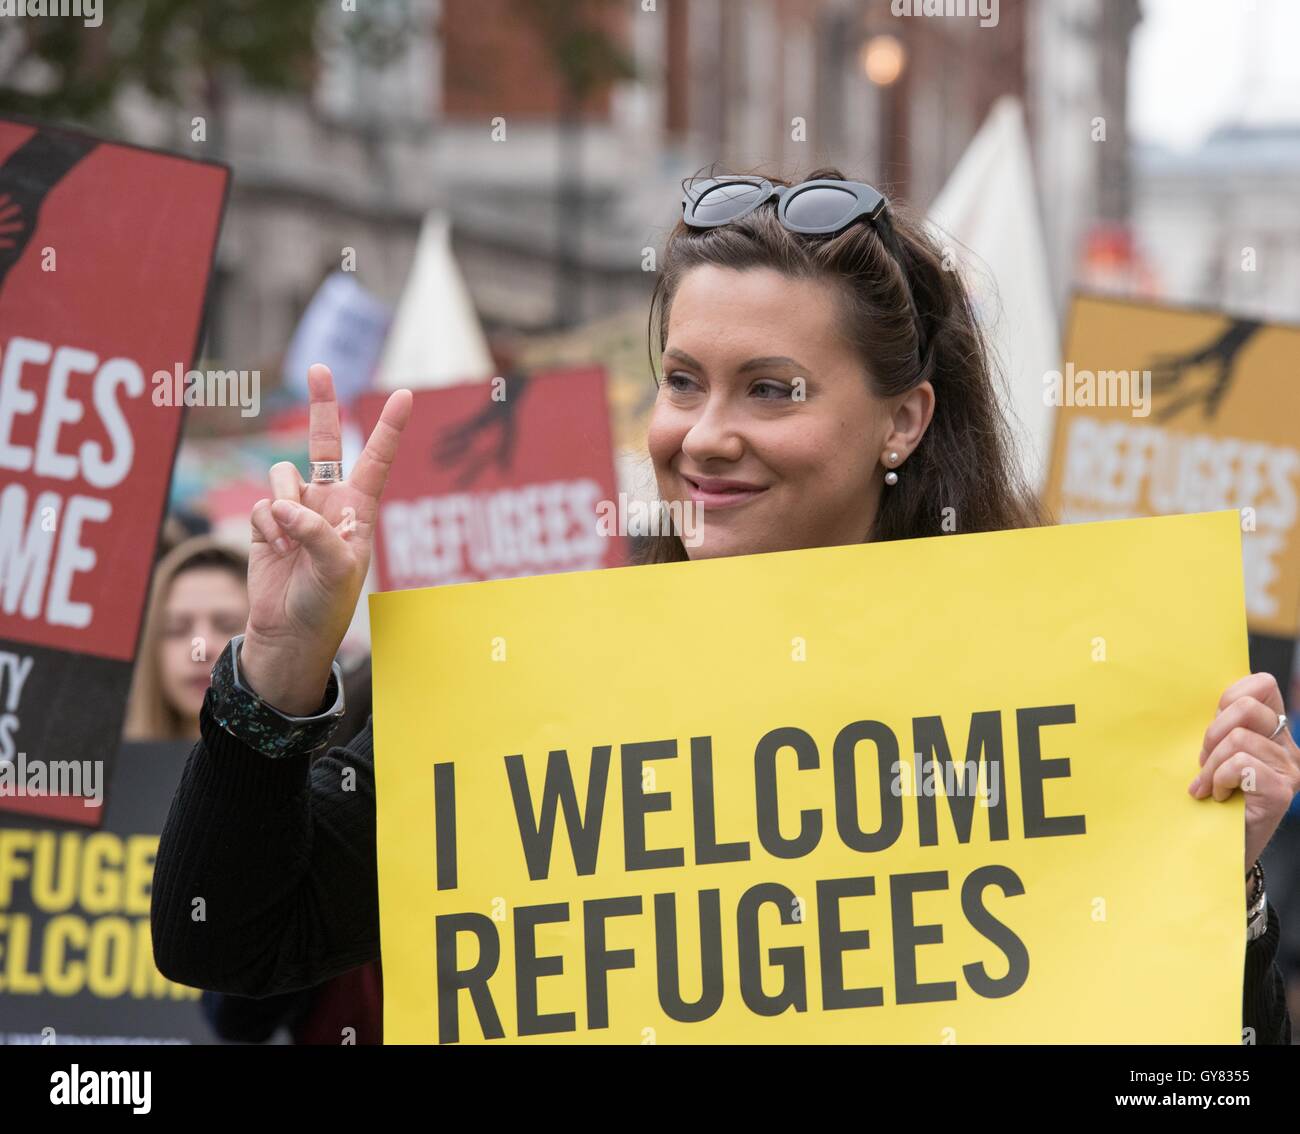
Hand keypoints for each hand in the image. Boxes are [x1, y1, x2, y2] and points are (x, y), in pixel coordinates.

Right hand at [242, 364, 411, 713]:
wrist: (289, 631)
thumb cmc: (326, 605)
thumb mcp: (337, 571)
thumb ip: (317, 534)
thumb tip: (287, 507)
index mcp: (358, 509)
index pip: (376, 459)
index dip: (389, 428)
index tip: (405, 395)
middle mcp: (328, 502)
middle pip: (323, 442)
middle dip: (322, 404)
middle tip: (319, 368)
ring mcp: (297, 509)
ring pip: (282, 475)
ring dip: (282, 501)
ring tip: (290, 538)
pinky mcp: (268, 522)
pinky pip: (261, 504)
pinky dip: (266, 525)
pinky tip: (274, 549)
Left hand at [1189, 672, 1299, 879]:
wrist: (1222, 848)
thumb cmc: (1215, 798)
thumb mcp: (1217, 753)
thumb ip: (1223, 727)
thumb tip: (1211, 704)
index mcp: (1273, 730)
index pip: (1262, 685)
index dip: (1231, 695)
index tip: (1215, 723)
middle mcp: (1288, 747)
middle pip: (1246, 706)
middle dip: (1212, 732)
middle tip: (1205, 760)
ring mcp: (1289, 769)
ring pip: (1237, 738)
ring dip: (1211, 764)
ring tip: (1210, 784)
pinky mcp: (1282, 791)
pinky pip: (1241, 765)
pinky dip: (1219, 779)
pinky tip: (1218, 796)